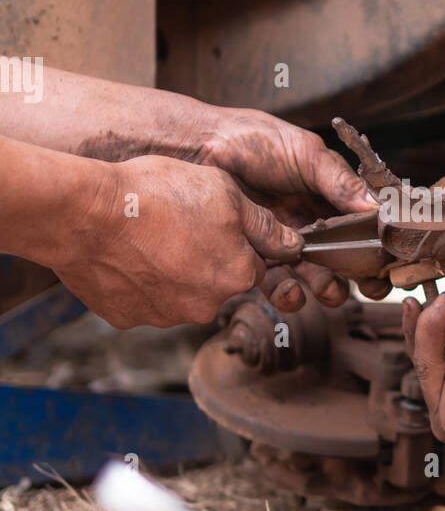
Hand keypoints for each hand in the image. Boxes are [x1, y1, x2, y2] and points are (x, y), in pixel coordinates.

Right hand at [53, 154, 301, 328]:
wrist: (87, 214)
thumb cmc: (155, 196)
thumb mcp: (225, 192)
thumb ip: (264, 224)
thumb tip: (291, 244)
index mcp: (237, 274)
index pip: (253, 263)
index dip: (236, 240)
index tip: (215, 222)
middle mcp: (205, 304)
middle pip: (217, 283)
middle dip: (205, 258)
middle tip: (177, 224)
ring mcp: (165, 316)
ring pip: (180, 293)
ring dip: (172, 271)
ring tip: (149, 236)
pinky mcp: (128, 318)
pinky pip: (143, 300)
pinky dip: (139, 281)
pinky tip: (127, 253)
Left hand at [202, 109, 378, 311]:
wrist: (198, 148)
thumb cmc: (252, 140)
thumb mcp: (305, 153)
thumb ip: (340, 182)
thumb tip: (377, 208)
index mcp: (328, 194)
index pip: (364, 224)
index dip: (379, 245)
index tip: (392, 263)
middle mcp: (310, 220)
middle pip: (345, 257)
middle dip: (360, 276)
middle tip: (370, 288)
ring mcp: (283, 239)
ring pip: (314, 275)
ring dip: (327, 288)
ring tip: (328, 290)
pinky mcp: (255, 254)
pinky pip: (276, 283)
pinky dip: (287, 293)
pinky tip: (291, 291)